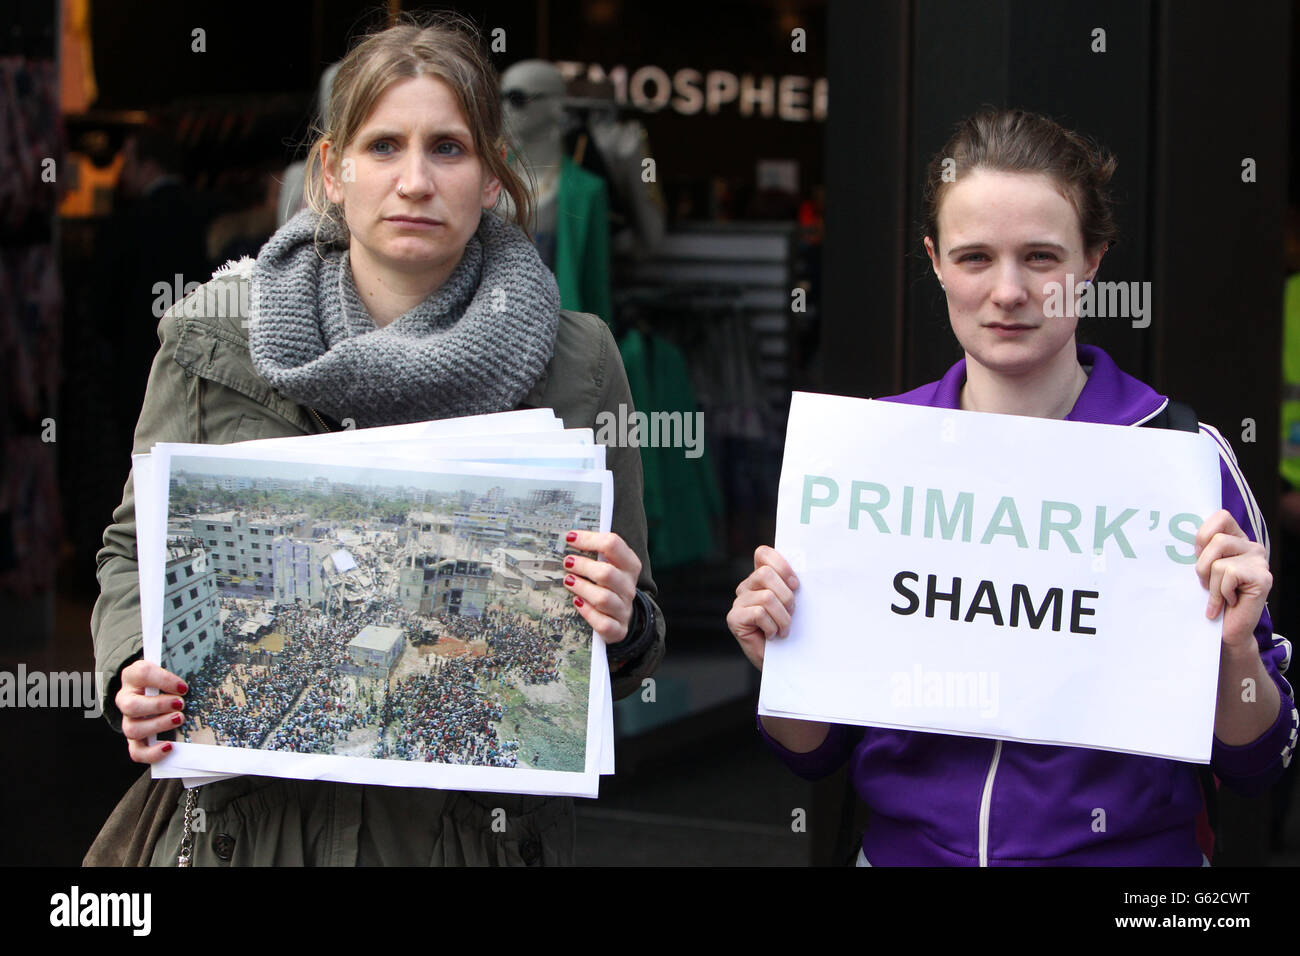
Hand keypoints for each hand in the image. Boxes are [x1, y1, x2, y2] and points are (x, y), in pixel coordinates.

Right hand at [116, 659, 187, 762]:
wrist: (153, 690)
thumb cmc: (165, 678)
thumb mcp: (170, 668)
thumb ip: (182, 669)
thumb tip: (208, 677)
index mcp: (133, 676)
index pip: (142, 674)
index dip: (163, 680)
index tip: (183, 687)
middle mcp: (126, 699)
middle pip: (131, 706)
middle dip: (158, 706)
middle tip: (181, 704)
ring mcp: (128, 720)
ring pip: (133, 729)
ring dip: (158, 725)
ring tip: (179, 719)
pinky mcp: (134, 740)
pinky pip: (136, 751)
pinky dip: (152, 752)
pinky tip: (169, 746)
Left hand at [562, 530, 640, 644]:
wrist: (623, 616)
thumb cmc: (611, 585)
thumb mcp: (611, 565)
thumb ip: (598, 551)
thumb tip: (572, 536)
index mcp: (630, 565)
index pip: (613, 544)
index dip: (589, 539)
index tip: (570, 537)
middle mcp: (629, 587)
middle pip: (606, 573)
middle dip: (583, 566)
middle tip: (567, 562)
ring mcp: (624, 609)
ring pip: (602, 598)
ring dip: (581, 588)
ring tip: (568, 580)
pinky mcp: (617, 629)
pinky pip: (602, 622)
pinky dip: (587, 613)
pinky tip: (577, 603)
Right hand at [726, 546, 798, 670]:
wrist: (780, 660)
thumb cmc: (788, 629)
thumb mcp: (793, 603)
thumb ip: (791, 586)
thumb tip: (799, 577)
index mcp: (760, 577)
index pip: (763, 554)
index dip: (781, 565)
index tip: (795, 584)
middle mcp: (747, 586)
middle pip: (766, 574)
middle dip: (786, 596)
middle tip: (791, 612)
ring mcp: (739, 602)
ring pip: (766, 596)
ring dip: (782, 617)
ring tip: (784, 628)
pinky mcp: (734, 618)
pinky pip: (759, 613)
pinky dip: (772, 626)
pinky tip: (772, 635)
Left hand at [1195, 510, 1271, 650]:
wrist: (1226, 631)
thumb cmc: (1210, 599)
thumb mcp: (1202, 570)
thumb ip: (1199, 551)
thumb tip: (1171, 534)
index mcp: (1237, 540)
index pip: (1221, 516)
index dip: (1203, 533)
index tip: (1196, 554)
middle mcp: (1252, 547)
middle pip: (1216, 540)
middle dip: (1202, 565)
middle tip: (1205, 583)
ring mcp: (1260, 562)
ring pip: (1220, 561)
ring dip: (1211, 583)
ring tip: (1218, 594)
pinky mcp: (1263, 577)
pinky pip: (1229, 574)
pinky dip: (1221, 592)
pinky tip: (1229, 602)